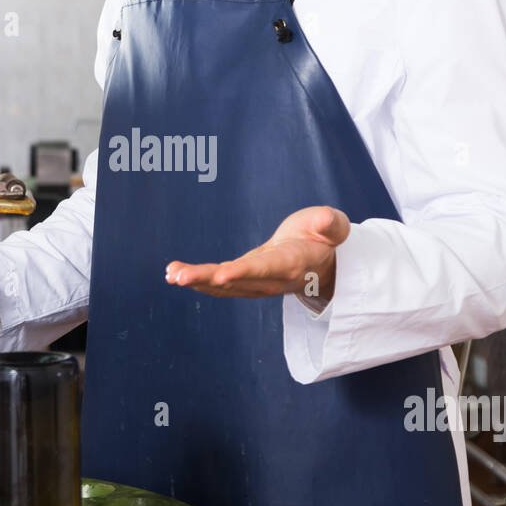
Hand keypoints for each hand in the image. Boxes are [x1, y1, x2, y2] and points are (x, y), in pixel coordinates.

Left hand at [164, 205, 349, 298]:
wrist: (320, 262)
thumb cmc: (323, 238)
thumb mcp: (334, 227)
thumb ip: (331, 224)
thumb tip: (328, 219)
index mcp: (292, 264)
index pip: (266, 269)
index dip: (244, 272)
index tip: (221, 274)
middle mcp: (271, 280)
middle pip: (236, 282)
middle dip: (206, 279)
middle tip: (178, 277)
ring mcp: (256, 284)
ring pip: (223, 286)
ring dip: (195, 281)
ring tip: (171, 275)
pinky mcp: (244, 282)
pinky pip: (218, 284)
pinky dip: (197, 280)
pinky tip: (174, 274)